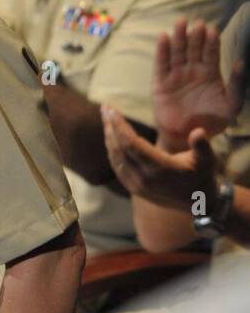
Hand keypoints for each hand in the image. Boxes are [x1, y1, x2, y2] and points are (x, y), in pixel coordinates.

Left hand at [102, 105, 220, 213]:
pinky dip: (112, 151)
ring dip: (109, 138)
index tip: (111, 109)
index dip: (119, 126)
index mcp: (160, 169)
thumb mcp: (208, 161)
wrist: (199, 204)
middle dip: (110, 127)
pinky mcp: (133, 189)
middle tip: (105, 109)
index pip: (131, 144)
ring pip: (115, 158)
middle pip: (119, 148)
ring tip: (107, 120)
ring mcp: (136, 185)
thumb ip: (203, 146)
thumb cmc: (203, 177)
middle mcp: (144, 178)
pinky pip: (117, 167)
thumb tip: (198, 132)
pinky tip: (111, 139)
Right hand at [152, 18, 244, 148]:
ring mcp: (176, 75)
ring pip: (177, 51)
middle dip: (195, 34)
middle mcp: (192, 71)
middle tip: (197, 22)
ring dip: (179, 37)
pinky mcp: (160, 82)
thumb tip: (241, 62)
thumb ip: (237, 84)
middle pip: (193, 48)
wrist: (189, 138)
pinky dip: (162, 50)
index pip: (210, 52)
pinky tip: (164, 37)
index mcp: (210, 74)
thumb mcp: (232, 105)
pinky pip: (161, 63)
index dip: (211, 41)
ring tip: (181, 23)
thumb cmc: (213, 122)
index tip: (212, 29)